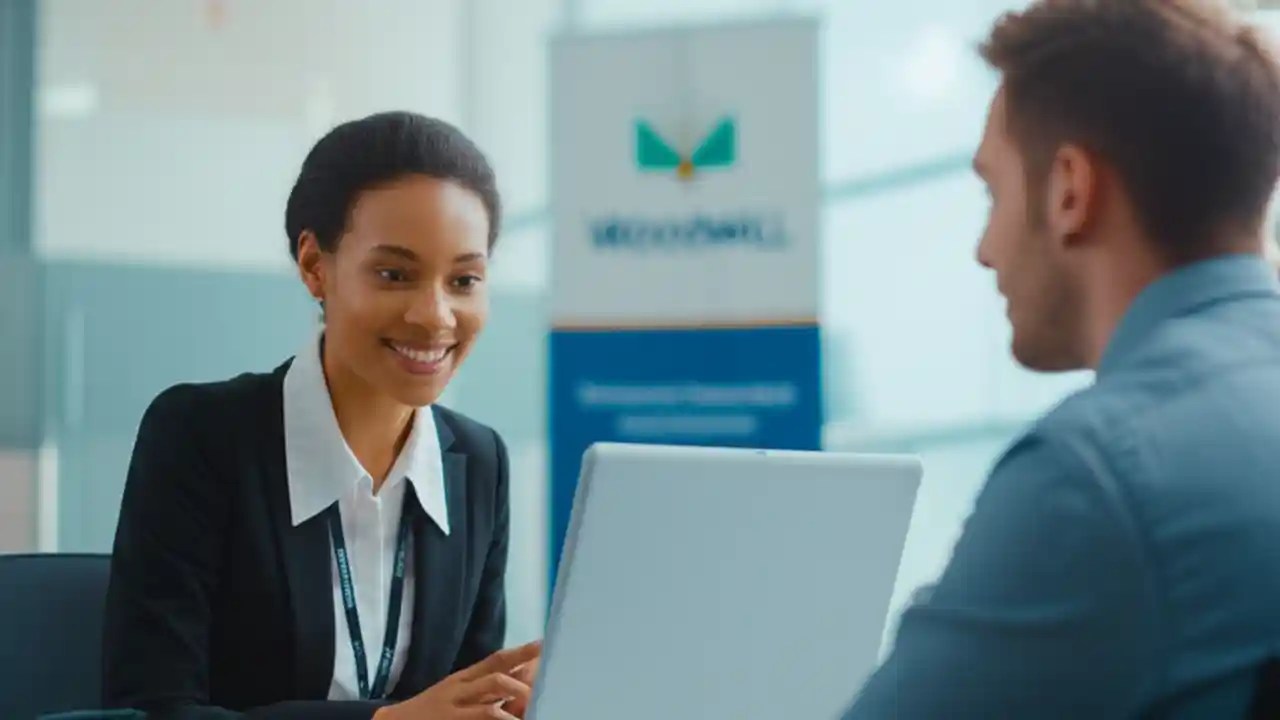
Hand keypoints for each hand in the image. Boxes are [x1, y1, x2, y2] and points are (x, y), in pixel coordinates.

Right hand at [375, 640, 541, 719]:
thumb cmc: (431, 709)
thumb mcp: (455, 691)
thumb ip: (484, 685)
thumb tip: (521, 675)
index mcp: (462, 678)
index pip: (495, 660)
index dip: (521, 652)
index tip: (544, 645)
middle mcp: (459, 691)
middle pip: (495, 679)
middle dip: (522, 683)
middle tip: (544, 687)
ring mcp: (453, 712)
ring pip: (488, 707)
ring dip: (511, 710)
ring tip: (532, 708)